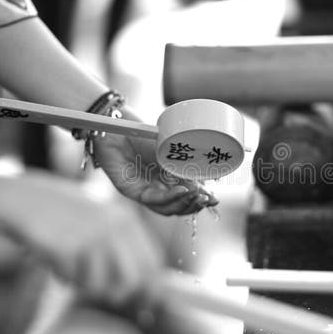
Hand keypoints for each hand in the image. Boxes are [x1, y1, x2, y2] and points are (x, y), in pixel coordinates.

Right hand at [0, 165, 166, 303]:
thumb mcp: (99, 221)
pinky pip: (72, 281)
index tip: (145, 306)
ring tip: (71, 268)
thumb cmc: (62, 217)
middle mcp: (114, 227)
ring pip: (101, 287)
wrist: (22, 200)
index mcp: (126, 220)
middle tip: (107, 299)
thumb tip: (143, 292)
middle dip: (121, 298)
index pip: (153, 263)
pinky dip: (63, 277)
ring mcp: (93, 237)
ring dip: (84, 285)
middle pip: (133, 282)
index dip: (151, 290)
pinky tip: (54, 259)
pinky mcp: (70, 248)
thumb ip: (122, 248)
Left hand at [92, 105, 217, 216]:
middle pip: (177, 207)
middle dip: (194, 206)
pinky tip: (182, 191)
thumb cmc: (142, 134)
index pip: (186, 197)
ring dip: (183, 204)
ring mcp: (143, 190)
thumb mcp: (169, 151)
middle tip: (208, 200)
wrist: (118, 125)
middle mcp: (156, 187)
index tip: (214, 199)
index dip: (200, 201)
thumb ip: (183, 167)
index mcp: (167, 179)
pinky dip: (169, 196)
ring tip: (196, 195)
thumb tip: (206, 183)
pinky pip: (152, 199)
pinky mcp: (130, 190)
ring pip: (166, 208)